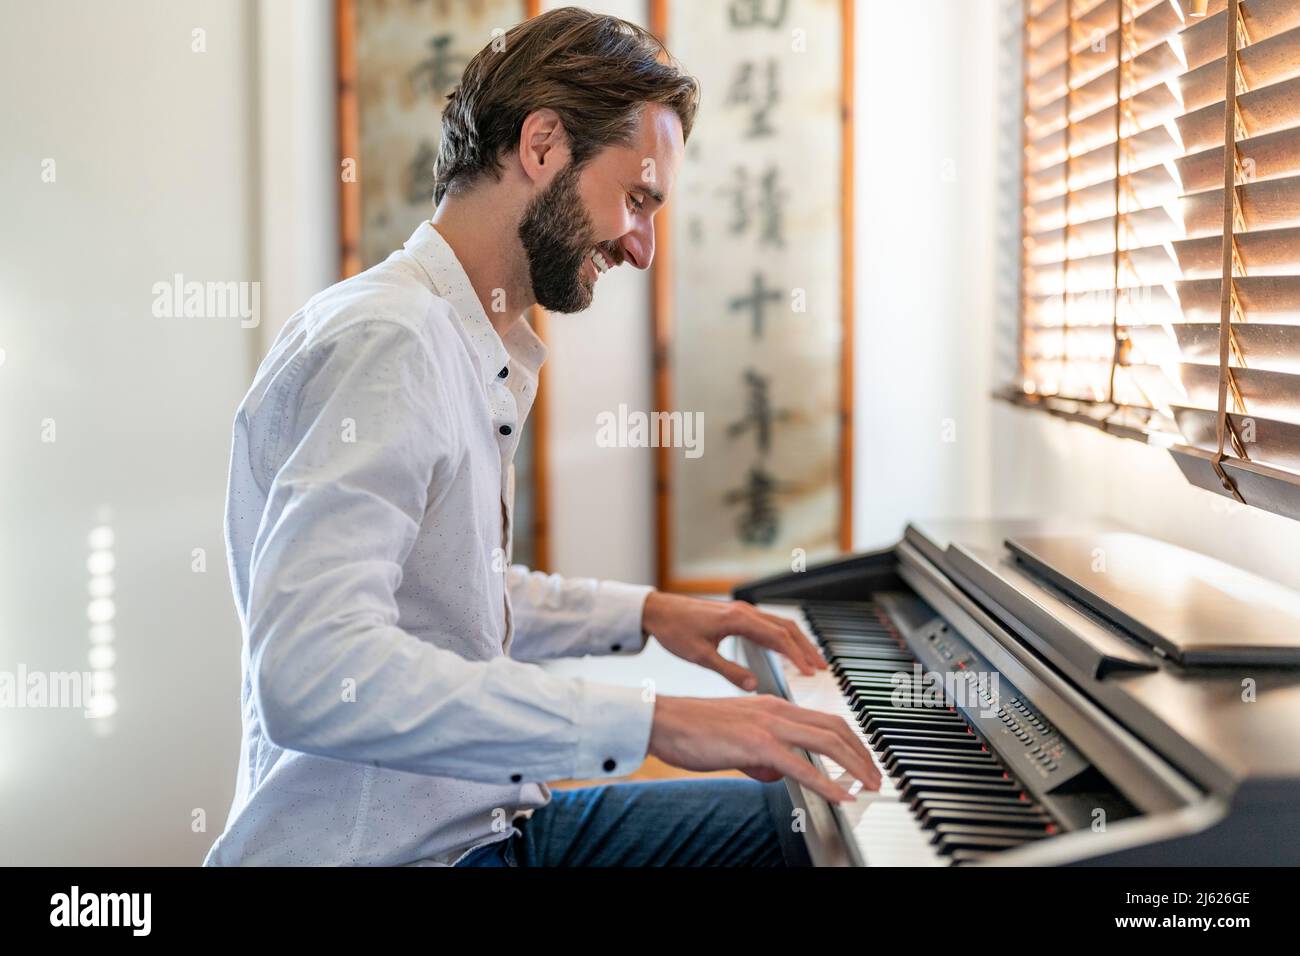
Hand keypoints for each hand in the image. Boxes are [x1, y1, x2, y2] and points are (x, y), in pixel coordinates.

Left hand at [641, 592, 825, 690]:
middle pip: (786, 629)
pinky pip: (769, 625)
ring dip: (798, 642)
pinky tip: (789, 651)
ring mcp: (742, 612)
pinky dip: (784, 638)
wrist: (658, 611)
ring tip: (813, 661)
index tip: (811, 673)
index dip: (798, 656)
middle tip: (823, 668)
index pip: (779, 638)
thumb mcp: (701, 656)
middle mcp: (745, 612)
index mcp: (739, 620)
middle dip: (806, 648)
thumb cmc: (676, 631)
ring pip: (780, 625)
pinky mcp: (737, 615)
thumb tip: (754, 686)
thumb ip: (729, 671)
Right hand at [648, 695, 881, 802]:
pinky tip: (841, 795)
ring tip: (869, 785)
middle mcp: (776, 710)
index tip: (863, 760)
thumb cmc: (692, 729)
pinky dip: (827, 782)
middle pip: (835, 727)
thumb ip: (760, 756)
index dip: (851, 740)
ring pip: (827, 741)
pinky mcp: (756, 745)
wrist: (664, 720)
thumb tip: (778, 773)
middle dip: (863, 753)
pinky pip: (801, 766)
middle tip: (876, 776)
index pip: (824, 719)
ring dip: (855, 765)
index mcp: (772, 705)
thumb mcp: (735, 740)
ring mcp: (768, 725)